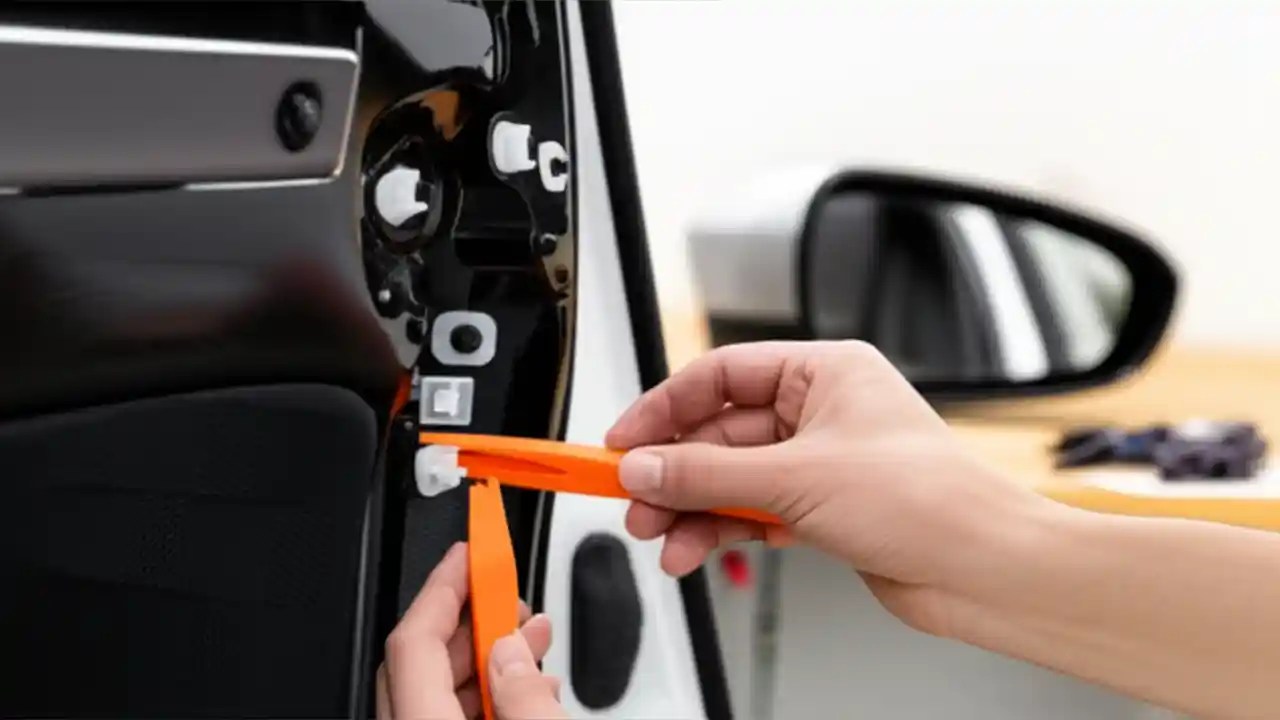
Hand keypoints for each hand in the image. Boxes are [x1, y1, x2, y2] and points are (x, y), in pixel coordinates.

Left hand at [377, 542, 565, 718]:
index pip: (413, 640)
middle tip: (509, 602)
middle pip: (420, 661)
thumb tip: (511, 651)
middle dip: (471, 622)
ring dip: (481, 662)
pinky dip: (479, 697)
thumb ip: (523, 694)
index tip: (470, 553)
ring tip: (529, 645)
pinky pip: (441, 716)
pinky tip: (520, 693)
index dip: (443, 586)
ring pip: (431, 690)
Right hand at [606, 341, 1052, 634]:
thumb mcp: (796, 479)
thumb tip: (645, 466)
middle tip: (634, 498)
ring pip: (732, 478)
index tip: (623, 440)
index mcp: (823, 372)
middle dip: (674, 471)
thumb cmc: (928, 499)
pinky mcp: (822, 509)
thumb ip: (708, 475)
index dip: (665, 407)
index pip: (721, 375)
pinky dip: (720, 530)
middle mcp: (821, 412)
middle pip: (720, 433)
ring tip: (660, 535)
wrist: (981, 568)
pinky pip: (753, 511)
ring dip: (691, 508)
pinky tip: (694, 549)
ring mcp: (821, 462)